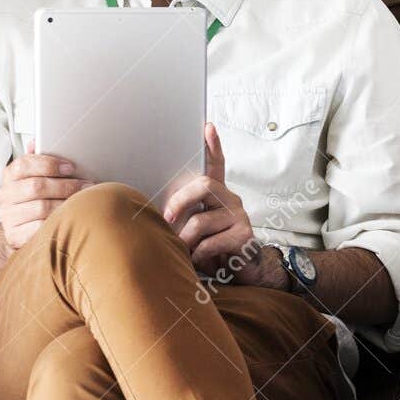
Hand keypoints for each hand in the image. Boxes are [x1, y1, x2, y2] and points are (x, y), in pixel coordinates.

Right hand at [0, 142, 91, 249]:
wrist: (27, 230)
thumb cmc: (36, 198)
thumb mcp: (37, 176)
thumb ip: (38, 159)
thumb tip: (36, 141)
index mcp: (10, 176)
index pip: (23, 164)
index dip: (49, 164)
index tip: (70, 167)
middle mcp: (5, 195)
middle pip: (36, 186)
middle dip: (66, 185)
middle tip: (86, 186)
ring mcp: (8, 216)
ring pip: (41, 207)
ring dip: (66, 203)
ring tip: (83, 202)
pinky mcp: (15, 235)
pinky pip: (40, 228)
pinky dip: (58, 222)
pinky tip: (69, 218)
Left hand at [161, 123, 275, 283]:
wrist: (241, 273)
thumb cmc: (210, 249)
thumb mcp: (193, 229)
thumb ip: (180, 217)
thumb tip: (155, 213)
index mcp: (217, 195)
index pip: (217, 165)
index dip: (213, 146)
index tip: (208, 126)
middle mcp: (231, 200)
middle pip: (203, 185)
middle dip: (179, 201)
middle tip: (167, 220)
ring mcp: (240, 216)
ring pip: (200, 222)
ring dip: (185, 242)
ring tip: (185, 252)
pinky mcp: (244, 235)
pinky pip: (209, 243)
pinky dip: (197, 256)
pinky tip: (199, 261)